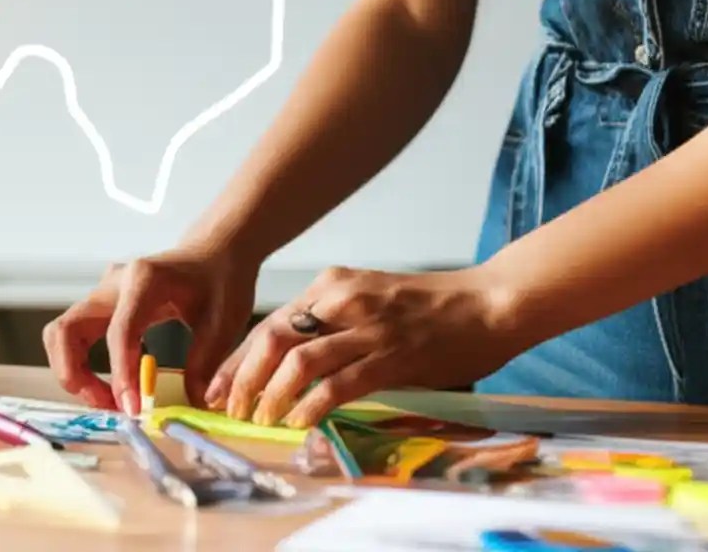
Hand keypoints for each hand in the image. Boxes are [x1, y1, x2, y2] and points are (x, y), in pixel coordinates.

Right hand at [43, 244, 257, 414]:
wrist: (214, 252)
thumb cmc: (221, 280)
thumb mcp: (225, 321)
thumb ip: (206, 362)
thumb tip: (192, 404)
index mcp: (144, 280)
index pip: (119, 332)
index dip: (120, 374)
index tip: (132, 408)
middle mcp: (114, 285)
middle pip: (66, 330)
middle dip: (75, 374)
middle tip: (109, 406)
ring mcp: (103, 294)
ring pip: (62, 335)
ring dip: (74, 373)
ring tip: (111, 401)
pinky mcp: (102, 307)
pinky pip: (76, 338)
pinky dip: (83, 366)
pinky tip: (119, 385)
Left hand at [206, 265, 524, 428]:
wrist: (489, 302)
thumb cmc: (431, 307)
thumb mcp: (370, 300)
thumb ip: (332, 323)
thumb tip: (290, 360)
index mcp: (333, 285)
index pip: (269, 323)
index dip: (239, 358)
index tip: (218, 385)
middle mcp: (342, 300)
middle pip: (273, 339)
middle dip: (243, 377)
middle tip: (228, 408)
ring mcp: (367, 328)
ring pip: (299, 361)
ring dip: (272, 395)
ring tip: (262, 419)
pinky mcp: (391, 355)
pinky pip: (339, 384)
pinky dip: (312, 406)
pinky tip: (300, 422)